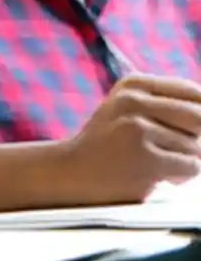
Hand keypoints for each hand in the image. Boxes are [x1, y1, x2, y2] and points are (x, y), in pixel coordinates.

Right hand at [56, 74, 200, 203]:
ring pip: (196, 145)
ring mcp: (138, 130)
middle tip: (174, 148)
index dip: (200, 112)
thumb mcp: (128, 108)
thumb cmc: (108, 143)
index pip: (193, 92)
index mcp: (133, 84)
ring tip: (156, 163)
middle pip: (199, 117)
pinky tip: (158, 176)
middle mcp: (133, 101)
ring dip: (184, 160)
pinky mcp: (146, 159)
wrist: (72, 173)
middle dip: (195, 137)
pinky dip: (180, 176)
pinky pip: (191, 166)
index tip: (190, 129)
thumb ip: (168, 104)